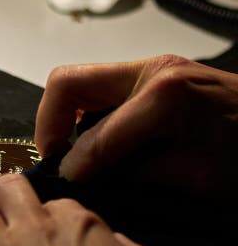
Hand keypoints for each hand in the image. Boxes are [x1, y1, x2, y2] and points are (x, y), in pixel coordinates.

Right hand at [34, 54, 237, 198]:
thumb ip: (130, 170)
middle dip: (51, 121)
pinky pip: (105, 87)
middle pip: (69, 81)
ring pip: (83, 81)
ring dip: (69, 116)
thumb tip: (85, 172)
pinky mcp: (161, 72)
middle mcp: (154, 69)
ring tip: (78, 151)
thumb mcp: (194, 178)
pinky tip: (104, 139)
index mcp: (164, 94)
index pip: (93, 129)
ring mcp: (157, 66)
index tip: (68, 179)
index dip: (74, 160)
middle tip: (55, 155)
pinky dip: (92, 112)